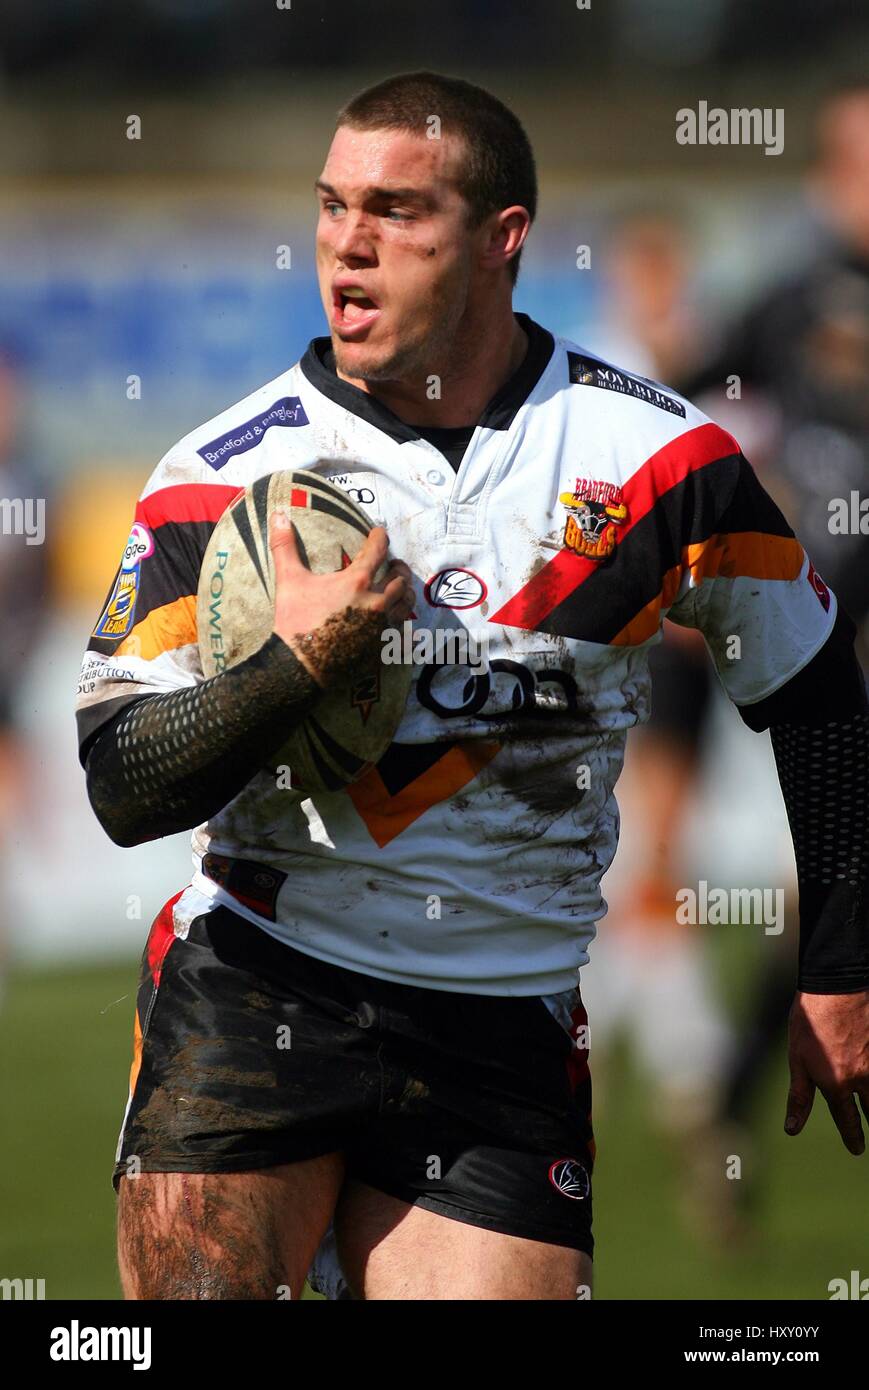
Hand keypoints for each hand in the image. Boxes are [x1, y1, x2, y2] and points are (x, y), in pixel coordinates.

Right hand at [269, 512, 412, 685]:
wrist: (298, 666)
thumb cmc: (294, 621)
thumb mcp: (289, 580)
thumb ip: (286, 546)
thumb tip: (278, 515)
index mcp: (357, 581)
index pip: (379, 549)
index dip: (380, 537)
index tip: (379, 533)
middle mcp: (376, 601)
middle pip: (401, 577)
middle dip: (398, 567)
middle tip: (393, 564)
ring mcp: (382, 626)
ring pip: (406, 603)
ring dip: (404, 592)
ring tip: (399, 589)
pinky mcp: (382, 647)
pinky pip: (403, 633)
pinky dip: (403, 624)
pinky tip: (399, 622)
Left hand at [785, 988, 868, 1153]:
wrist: (836, 987)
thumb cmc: (811, 1021)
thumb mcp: (797, 1059)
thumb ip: (799, 1097)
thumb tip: (792, 1129)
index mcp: (837, 1085)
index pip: (848, 1121)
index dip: (852, 1137)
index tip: (856, 1148)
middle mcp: (862, 1079)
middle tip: (868, 1134)